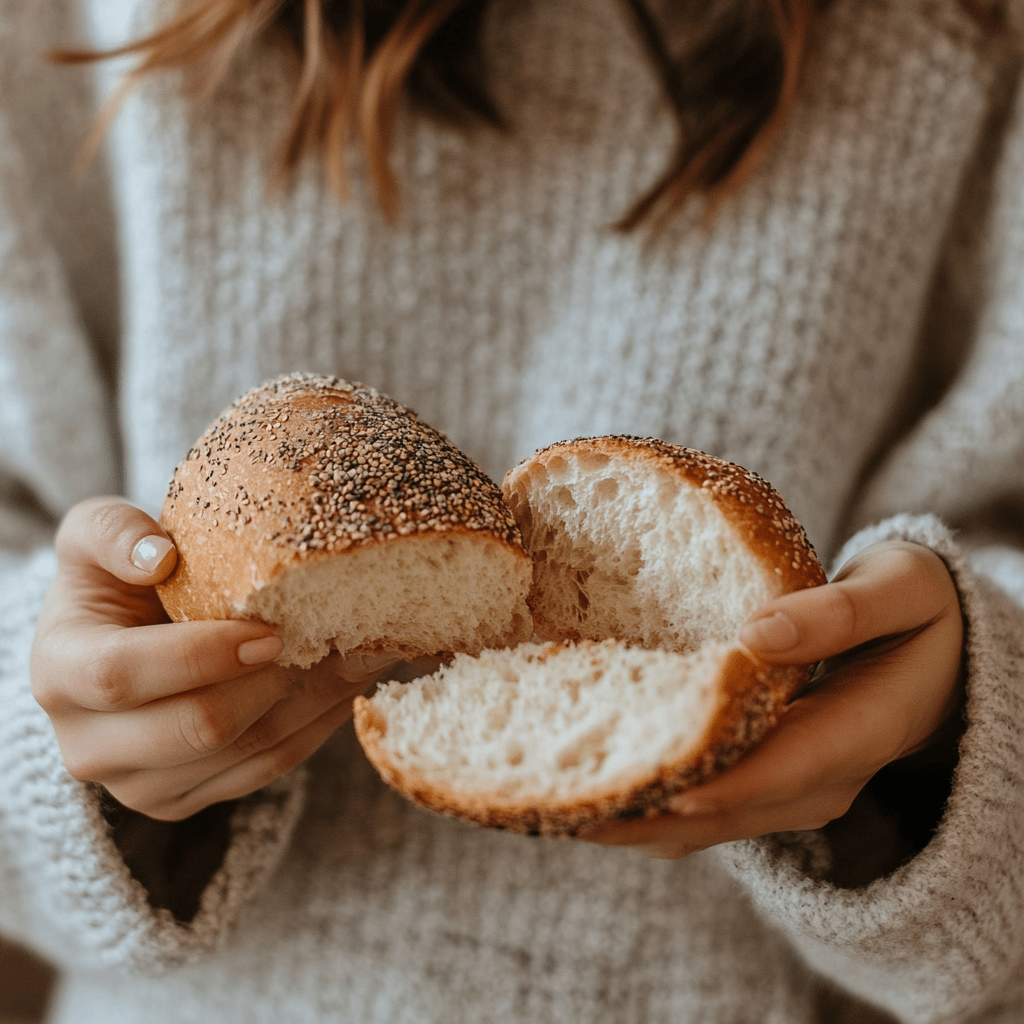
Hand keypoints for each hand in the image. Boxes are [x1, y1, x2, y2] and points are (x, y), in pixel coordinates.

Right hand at [31, 497, 390, 820]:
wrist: (115, 645)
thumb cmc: (113, 582)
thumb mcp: (95, 538)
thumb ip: (114, 532)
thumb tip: (161, 556)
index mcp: (61, 674)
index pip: (126, 675)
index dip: (202, 655)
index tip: (269, 629)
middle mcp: (91, 745)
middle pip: (198, 728)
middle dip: (275, 682)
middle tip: (335, 636)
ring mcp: (140, 784)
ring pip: (246, 755)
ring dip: (315, 701)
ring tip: (364, 652)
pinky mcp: (188, 799)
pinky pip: (268, 770)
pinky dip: (319, 724)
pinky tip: (350, 681)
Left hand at [580, 540, 964, 858]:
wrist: (936, 659)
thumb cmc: (916, 614)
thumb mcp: (903, 592)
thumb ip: (842, 612)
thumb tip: (759, 634)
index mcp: (857, 734)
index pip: (780, 770)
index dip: (717, 782)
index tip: (653, 782)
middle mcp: (818, 781)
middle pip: (725, 811)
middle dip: (645, 811)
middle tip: (559, 801)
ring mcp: (787, 790)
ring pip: (702, 823)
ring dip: (632, 816)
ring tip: (550, 800)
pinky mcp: (762, 782)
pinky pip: (699, 807)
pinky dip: (645, 801)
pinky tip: (586, 780)